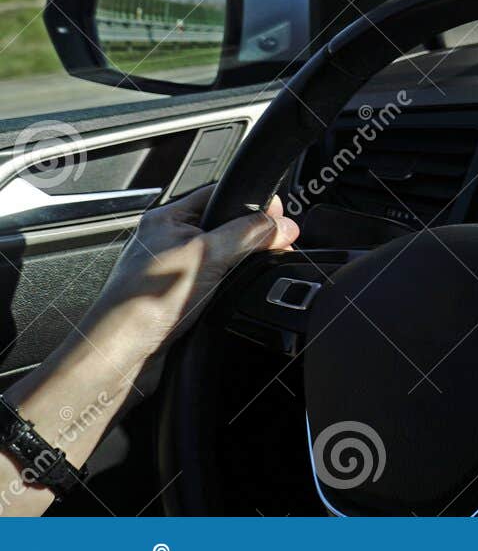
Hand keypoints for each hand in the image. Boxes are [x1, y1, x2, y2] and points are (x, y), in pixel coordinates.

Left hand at [1, 185, 296, 514]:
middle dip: (254, 236)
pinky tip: (240, 294)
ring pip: (226, 257)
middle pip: (228, 226)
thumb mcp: (206, 255)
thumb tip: (282, 224)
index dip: (253, 203)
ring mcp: (177, 272)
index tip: (280, 215)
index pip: (220, 194)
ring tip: (257, 270)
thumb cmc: (142, 303)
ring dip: (245, 264)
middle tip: (278, 245)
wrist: (122, 356)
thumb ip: (248, 234)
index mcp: (167, 219)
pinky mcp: (184, 300)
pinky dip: (235, 287)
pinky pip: (221, 284)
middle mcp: (170, 242)